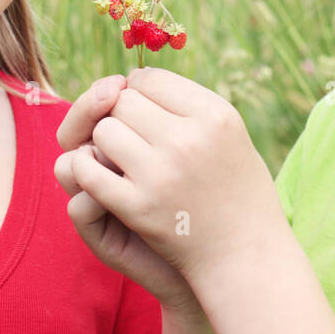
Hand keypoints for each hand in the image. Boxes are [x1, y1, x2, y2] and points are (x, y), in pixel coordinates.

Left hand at [57, 67, 286, 287]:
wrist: (246, 256)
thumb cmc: (237, 189)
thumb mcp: (230, 135)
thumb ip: (187, 105)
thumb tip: (133, 77)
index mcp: (215, 115)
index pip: (150, 78)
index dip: (139, 90)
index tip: (146, 110)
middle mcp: (189, 140)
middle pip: (122, 102)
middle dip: (121, 116)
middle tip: (136, 137)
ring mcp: (161, 174)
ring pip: (103, 132)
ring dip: (105, 144)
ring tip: (124, 159)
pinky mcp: (138, 208)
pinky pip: (89, 172)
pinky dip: (87, 170)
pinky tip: (102, 177)